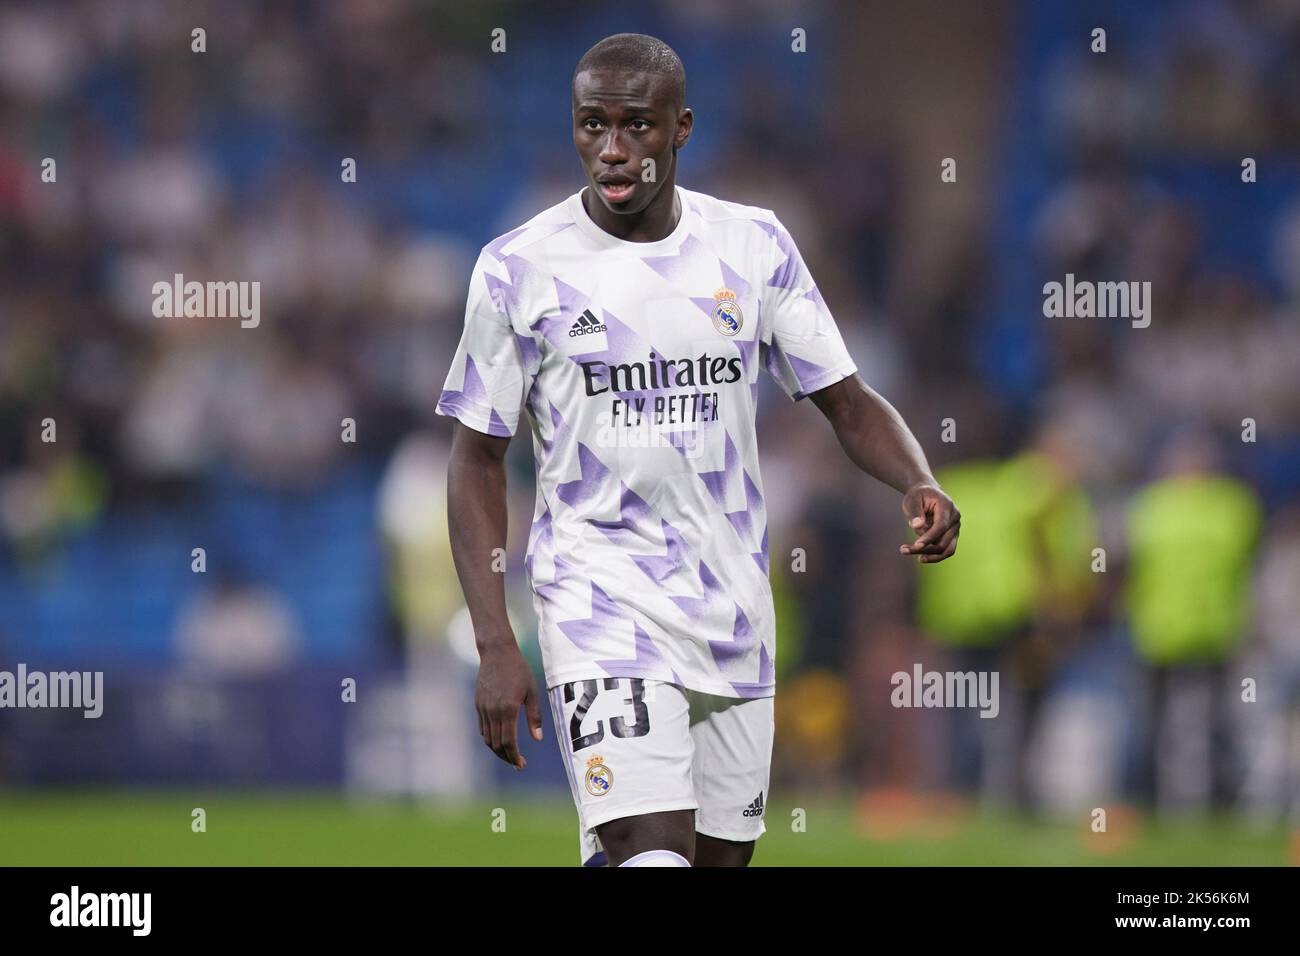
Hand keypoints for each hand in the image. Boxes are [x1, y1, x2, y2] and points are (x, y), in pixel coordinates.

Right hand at [474, 641, 543, 769]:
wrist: (497, 653)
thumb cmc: (519, 670)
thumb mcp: (532, 692)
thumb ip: (534, 716)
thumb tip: (538, 739)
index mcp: (508, 709)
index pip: (508, 742)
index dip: (514, 757)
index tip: (521, 764)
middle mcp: (493, 711)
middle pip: (496, 745)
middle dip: (506, 757)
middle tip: (517, 764)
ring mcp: (483, 708)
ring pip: (488, 739)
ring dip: (498, 750)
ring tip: (509, 754)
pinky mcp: (478, 704)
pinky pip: (483, 728)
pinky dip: (490, 738)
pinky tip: (500, 739)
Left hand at [899, 481, 959, 563]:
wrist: (926, 493)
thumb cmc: (918, 496)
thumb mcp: (912, 500)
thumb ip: (915, 512)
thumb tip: (917, 526)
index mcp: (947, 506)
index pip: (941, 526)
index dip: (929, 538)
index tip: (916, 546)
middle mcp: (955, 518)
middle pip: (943, 541)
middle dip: (924, 549)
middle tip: (902, 550)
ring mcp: (955, 528)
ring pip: (947, 549)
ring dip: (929, 556)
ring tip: (908, 553)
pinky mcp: (952, 536)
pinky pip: (946, 550)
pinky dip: (933, 555)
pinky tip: (919, 557)